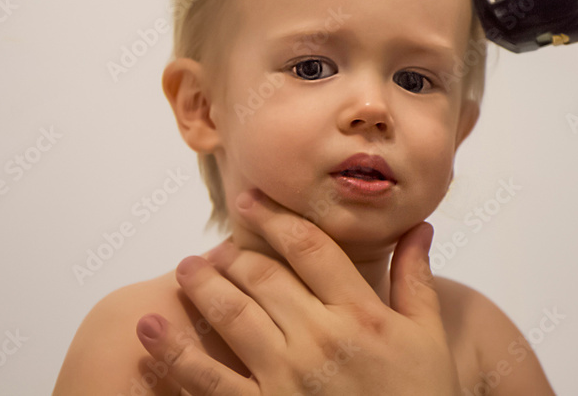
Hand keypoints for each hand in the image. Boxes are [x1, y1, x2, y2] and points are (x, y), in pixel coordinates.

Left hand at [135, 190, 458, 395]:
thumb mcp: (428, 337)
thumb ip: (416, 279)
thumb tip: (418, 226)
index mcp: (360, 311)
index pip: (308, 247)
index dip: (274, 217)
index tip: (250, 199)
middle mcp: (319, 336)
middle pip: (263, 275)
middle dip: (234, 254)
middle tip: (217, 246)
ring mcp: (285, 376)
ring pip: (231, 314)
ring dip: (202, 286)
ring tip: (186, 269)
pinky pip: (208, 380)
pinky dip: (173, 353)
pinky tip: (149, 329)